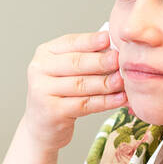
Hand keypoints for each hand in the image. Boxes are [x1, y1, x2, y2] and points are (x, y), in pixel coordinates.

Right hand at [22, 31, 126, 149]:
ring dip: (105, 83)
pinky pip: (84, 104)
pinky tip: (120, 99)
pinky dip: (104, 101)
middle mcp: (39, 69)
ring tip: (123, 80)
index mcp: (45, 53)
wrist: (43, 125)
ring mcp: (42, 91)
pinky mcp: (52, 111)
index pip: (70, 42)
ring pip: (81, 84)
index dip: (90, 41)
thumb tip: (114, 48)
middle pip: (75, 63)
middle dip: (101, 61)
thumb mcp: (67, 71)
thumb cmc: (61, 93)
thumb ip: (86, 57)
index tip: (109, 38)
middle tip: (120, 60)